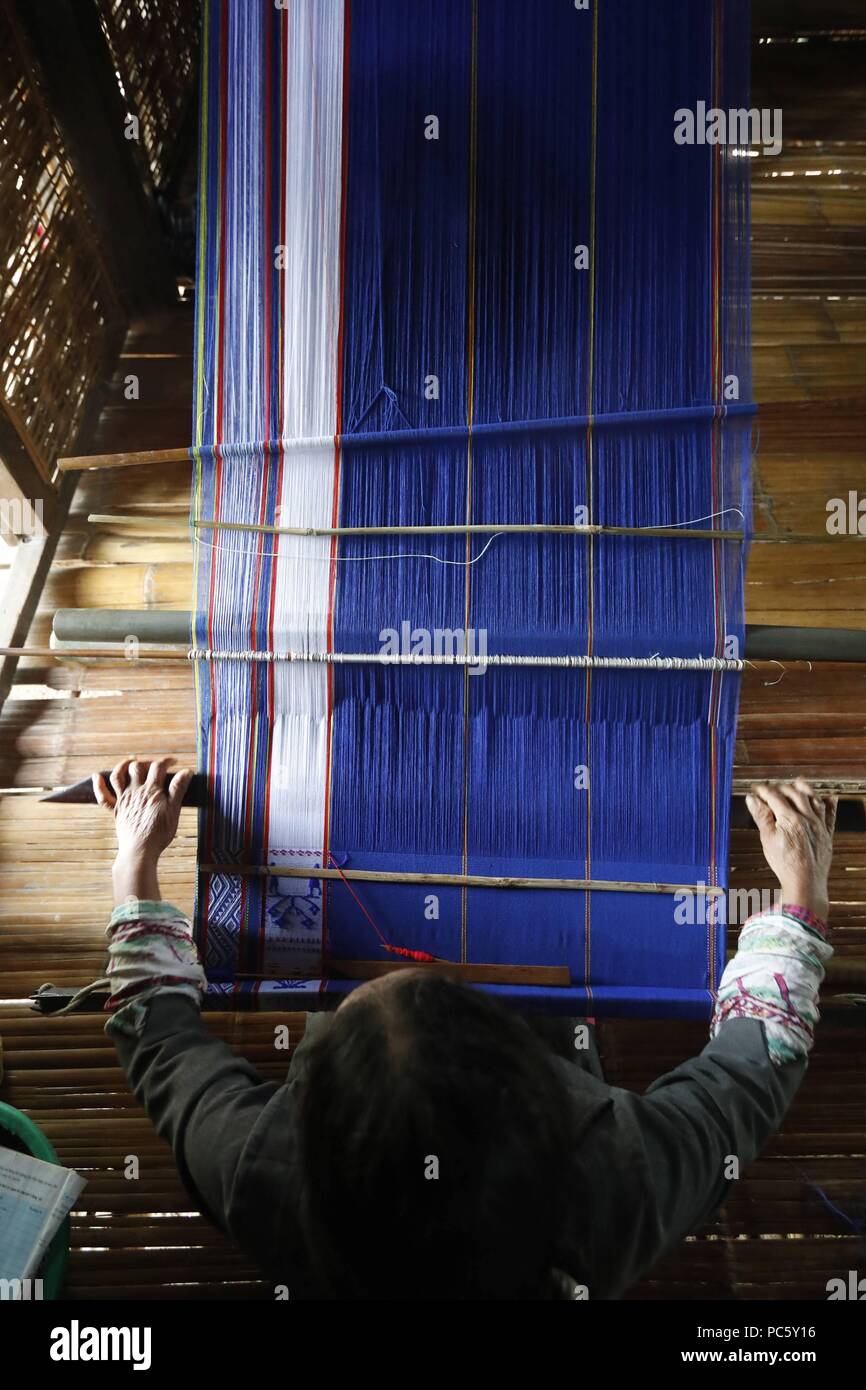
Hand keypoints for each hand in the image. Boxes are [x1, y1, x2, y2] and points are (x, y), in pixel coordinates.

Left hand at [94, 757, 192, 903]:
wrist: (140, 850)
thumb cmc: (159, 833)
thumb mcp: (174, 810)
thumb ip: (178, 789)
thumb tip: (186, 771)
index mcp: (152, 791)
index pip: (158, 767)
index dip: (167, 761)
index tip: (174, 762)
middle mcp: (135, 791)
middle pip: (137, 767)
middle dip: (146, 762)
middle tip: (154, 765)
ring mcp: (123, 800)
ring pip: (118, 776)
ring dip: (122, 765)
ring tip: (130, 761)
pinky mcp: (116, 811)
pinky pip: (103, 796)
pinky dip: (98, 785)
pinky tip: (96, 776)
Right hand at [746, 779, 835, 922]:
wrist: (806, 882)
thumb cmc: (786, 864)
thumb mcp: (767, 839)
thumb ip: (761, 817)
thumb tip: (752, 800)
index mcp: (790, 818)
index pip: (775, 796)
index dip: (764, 790)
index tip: (757, 789)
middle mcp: (807, 818)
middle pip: (794, 794)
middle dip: (782, 788)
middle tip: (773, 788)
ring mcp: (819, 825)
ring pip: (813, 799)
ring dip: (805, 789)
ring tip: (798, 782)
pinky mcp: (827, 834)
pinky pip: (830, 814)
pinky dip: (829, 804)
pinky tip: (829, 797)